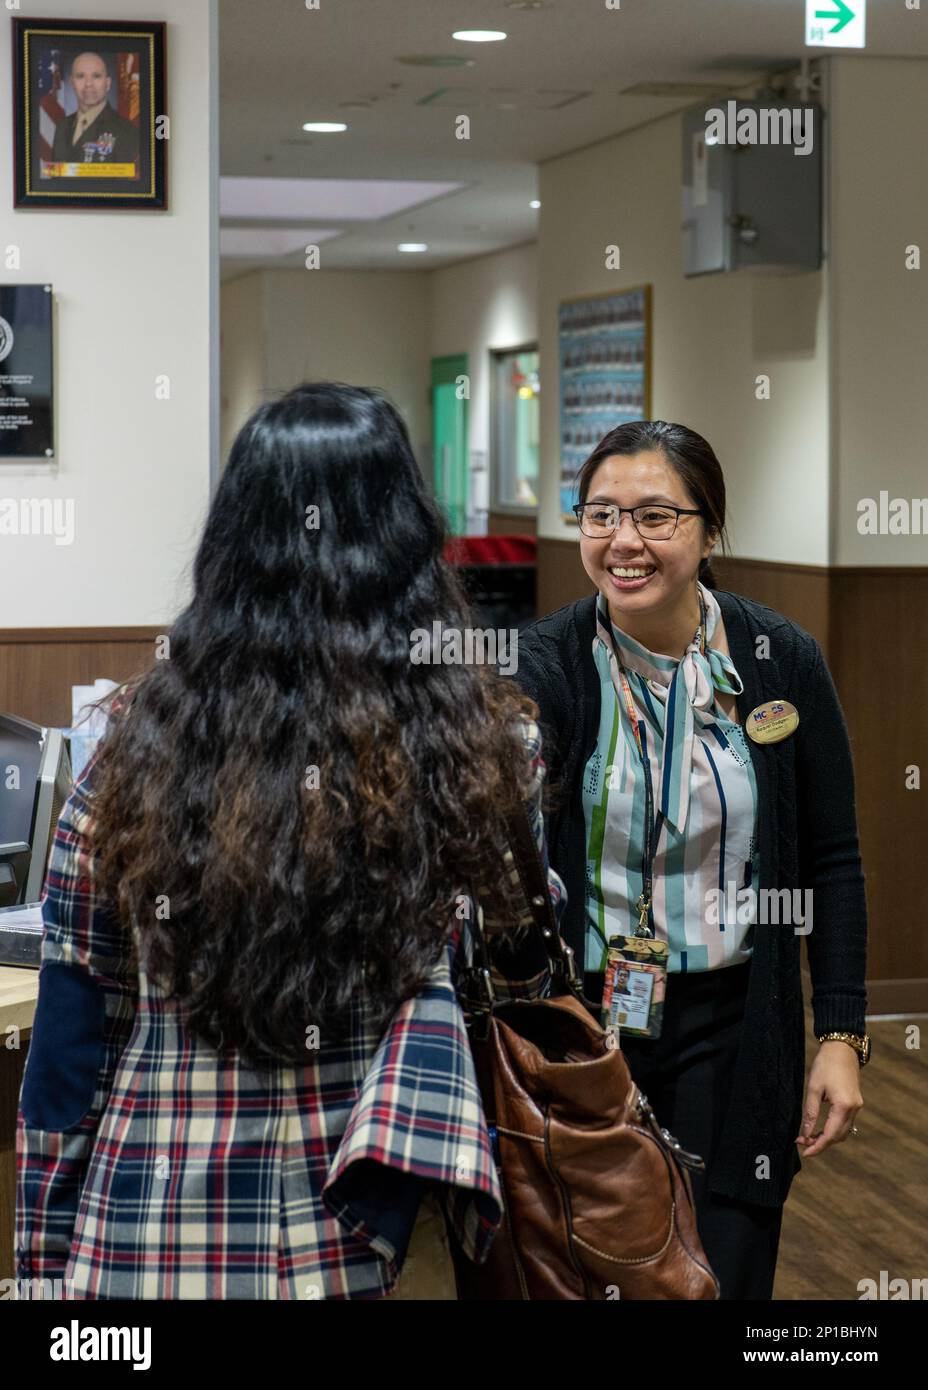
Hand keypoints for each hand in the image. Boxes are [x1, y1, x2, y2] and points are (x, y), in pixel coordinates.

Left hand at [796, 1041, 863, 1156]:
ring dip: (827, 1137)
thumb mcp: (813, 1088)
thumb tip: (805, 1134)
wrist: (842, 1048)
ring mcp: (857, 1106)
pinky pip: (845, 1122)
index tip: (804, 1152)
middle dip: (821, 1143)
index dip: (817, 1146)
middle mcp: (854, 1108)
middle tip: (802, 1143)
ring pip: (843, 1131)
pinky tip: (820, 1127)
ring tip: (808, 1136)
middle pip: (838, 1136)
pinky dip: (833, 1128)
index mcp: (843, 1106)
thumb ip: (810, 1113)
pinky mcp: (855, 1102)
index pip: (830, 1135)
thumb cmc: (825, 1064)